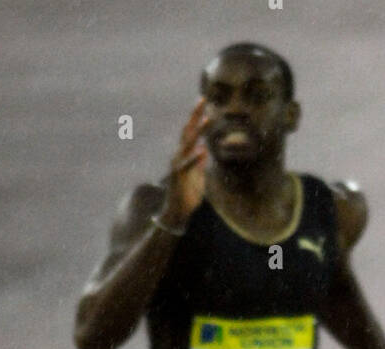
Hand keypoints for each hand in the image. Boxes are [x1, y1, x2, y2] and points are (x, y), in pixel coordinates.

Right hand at [160, 98, 209, 227]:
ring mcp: (178, 165)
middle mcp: (179, 156)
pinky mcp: (178, 177)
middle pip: (188, 131)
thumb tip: (203, 150)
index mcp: (185, 155)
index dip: (198, 117)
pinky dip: (194, 158)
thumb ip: (199, 164)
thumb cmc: (187, 195)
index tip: (204, 102)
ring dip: (198, 131)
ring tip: (207, 119)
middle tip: (203, 99)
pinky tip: (202, 150)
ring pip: (187, 144)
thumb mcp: (197, 177)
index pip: (192, 132)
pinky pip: (187, 165)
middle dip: (195, 115)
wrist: (177, 212)